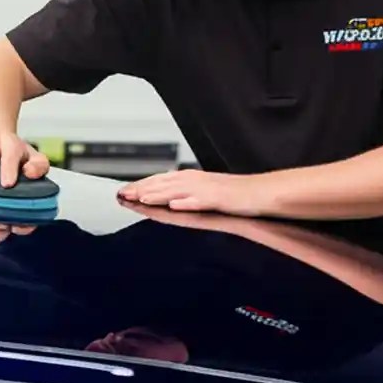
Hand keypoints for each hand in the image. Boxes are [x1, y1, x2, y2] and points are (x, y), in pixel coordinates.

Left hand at [117, 169, 268, 215]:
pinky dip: (185, 202)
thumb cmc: (235, 194)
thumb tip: (167, 199)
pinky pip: (199, 200)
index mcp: (191, 178)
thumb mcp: (205, 191)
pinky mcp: (219, 198)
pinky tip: (173, 205)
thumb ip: (186, 193)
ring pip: (177, 190)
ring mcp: (206, 189)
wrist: (261, 193)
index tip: (123, 191)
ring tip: (139, 199)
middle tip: (122, 195)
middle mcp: (195, 180)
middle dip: (141, 189)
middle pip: (163, 184)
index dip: (140, 185)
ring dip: (157, 194)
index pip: (160, 180)